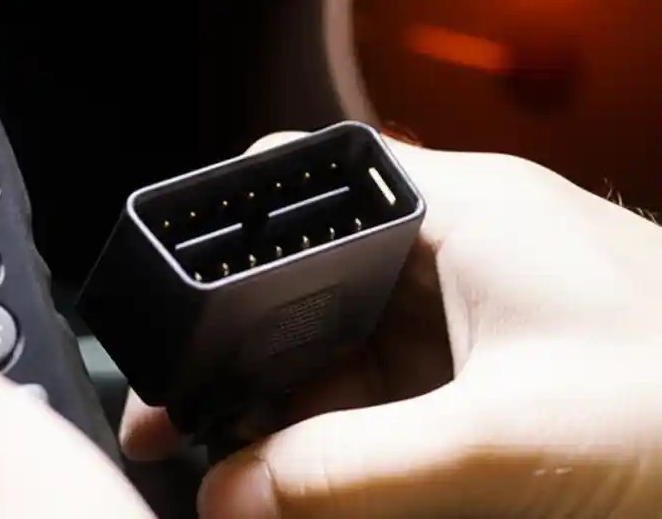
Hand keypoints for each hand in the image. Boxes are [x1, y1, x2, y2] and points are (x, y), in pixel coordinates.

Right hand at [121, 133, 661, 517]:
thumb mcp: (502, 446)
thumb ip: (349, 474)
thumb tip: (232, 491)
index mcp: (460, 210)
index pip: (300, 183)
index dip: (220, 241)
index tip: (168, 319)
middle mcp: (462, 244)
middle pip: (308, 279)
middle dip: (239, 353)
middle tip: (178, 422)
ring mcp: (482, 310)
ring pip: (346, 346)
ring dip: (291, 407)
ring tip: (240, 476)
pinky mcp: (501, 369)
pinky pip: (393, 395)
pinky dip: (347, 438)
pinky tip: (318, 487)